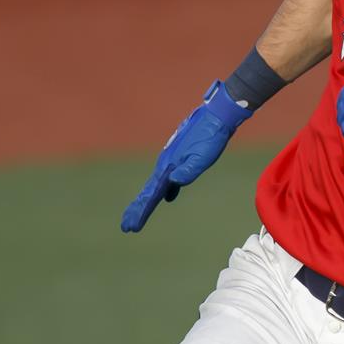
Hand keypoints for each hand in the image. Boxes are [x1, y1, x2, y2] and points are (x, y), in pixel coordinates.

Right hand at [121, 81, 252, 232]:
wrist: (216, 116)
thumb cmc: (211, 137)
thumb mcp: (202, 157)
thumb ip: (188, 170)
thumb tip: (174, 183)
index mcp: (168, 167)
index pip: (151, 195)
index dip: (141, 212)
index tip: (131, 227)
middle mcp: (165, 164)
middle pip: (148, 192)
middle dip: (137, 209)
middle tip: (127, 227)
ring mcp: (171, 160)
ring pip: (156, 185)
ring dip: (148, 201)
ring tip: (139, 214)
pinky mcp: (180, 157)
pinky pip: (168, 179)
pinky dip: (166, 190)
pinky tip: (168, 196)